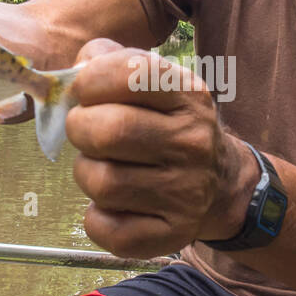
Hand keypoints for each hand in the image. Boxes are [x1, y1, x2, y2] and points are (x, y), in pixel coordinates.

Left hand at [65, 40, 258, 258]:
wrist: (221, 184)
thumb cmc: (170, 126)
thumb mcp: (157, 84)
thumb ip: (112, 62)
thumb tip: (74, 69)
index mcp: (189, 96)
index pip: (130, 74)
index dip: (89, 80)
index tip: (84, 91)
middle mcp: (193, 143)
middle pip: (109, 132)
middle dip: (80, 128)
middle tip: (86, 131)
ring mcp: (186, 192)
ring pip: (101, 183)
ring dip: (86, 172)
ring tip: (101, 166)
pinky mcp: (173, 233)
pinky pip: (106, 229)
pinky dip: (95, 217)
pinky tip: (110, 204)